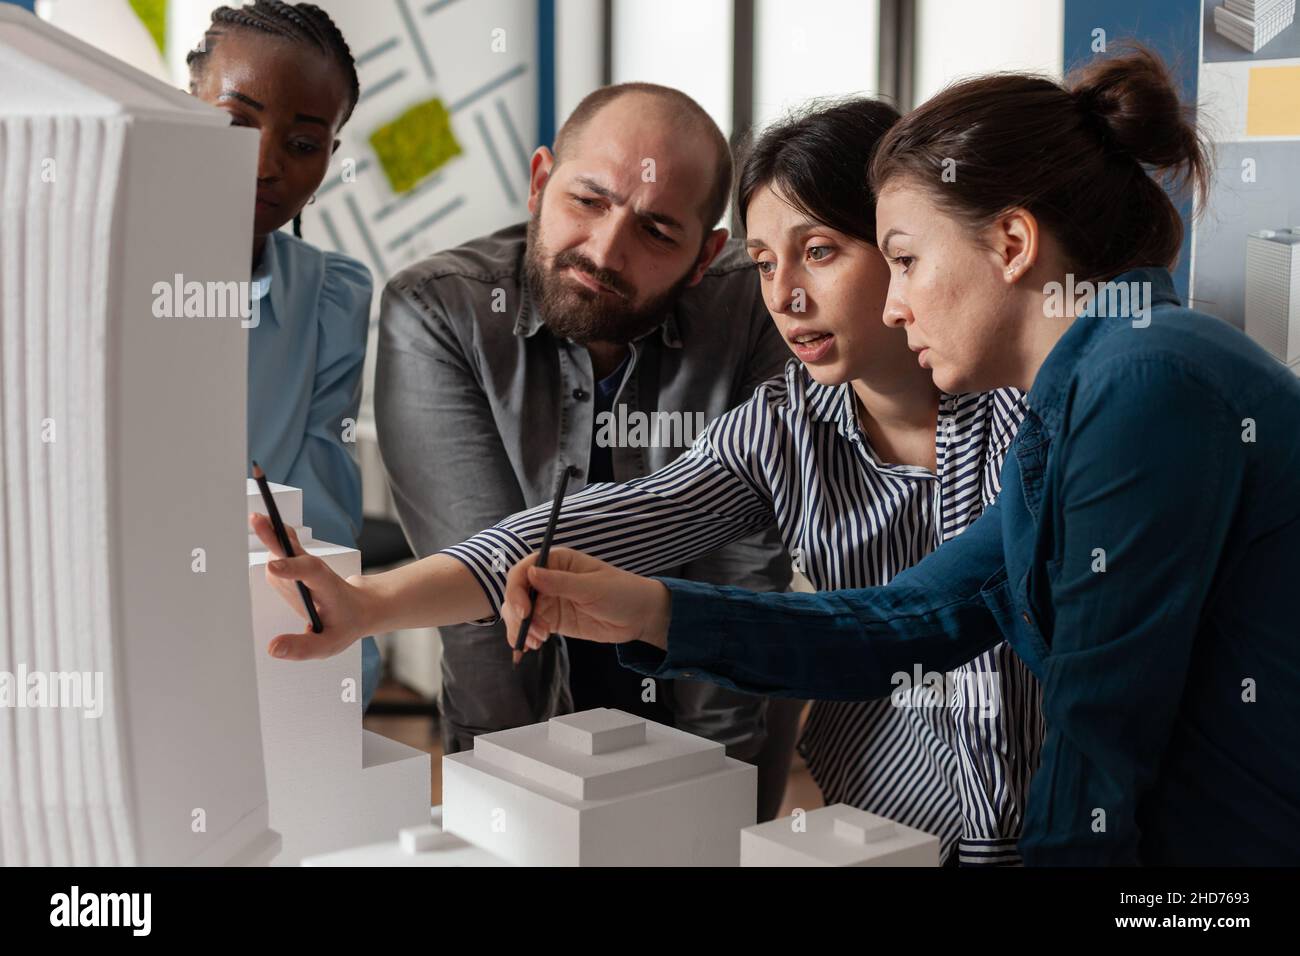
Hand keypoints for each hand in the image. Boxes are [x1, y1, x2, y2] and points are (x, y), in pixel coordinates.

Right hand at [249, 512, 374, 660]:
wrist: (360, 608)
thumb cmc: (344, 625)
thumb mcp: (329, 644)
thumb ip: (302, 647)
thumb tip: (273, 648)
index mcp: (326, 588)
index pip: (310, 574)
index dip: (291, 568)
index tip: (273, 566)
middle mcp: (314, 572)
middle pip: (294, 551)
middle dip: (276, 537)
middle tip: (258, 520)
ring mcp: (304, 565)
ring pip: (287, 544)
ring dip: (271, 531)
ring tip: (255, 516)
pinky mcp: (296, 563)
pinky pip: (284, 544)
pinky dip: (272, 533)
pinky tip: (260, 522)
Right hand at [501, 547, 670, 654]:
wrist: (639, 616)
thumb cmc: (621, 592)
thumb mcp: (592, 587)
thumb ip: (561, 583)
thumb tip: (531, 573)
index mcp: (557, 561)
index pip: (524, 571)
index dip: (517, 590)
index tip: (524, 610)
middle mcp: (548, 579)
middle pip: (517, 593)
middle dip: (517, 614)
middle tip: (529, 633)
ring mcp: (550, 600)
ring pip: (520, 612)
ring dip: (520, 628)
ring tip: (535, 642)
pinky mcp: (553, 620)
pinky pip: (531, 626)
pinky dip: (526, 637)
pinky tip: (531, 647)